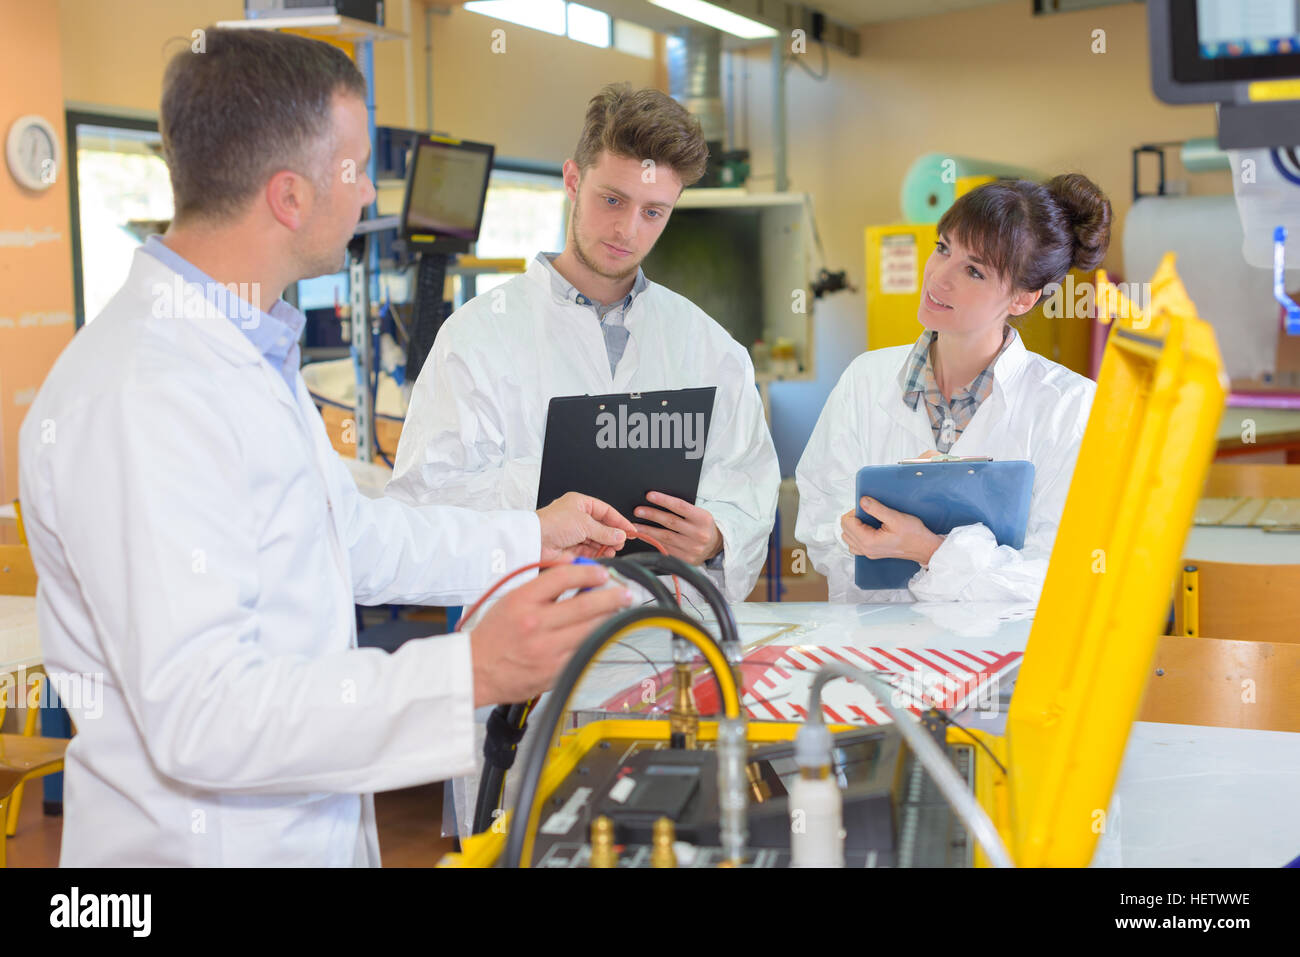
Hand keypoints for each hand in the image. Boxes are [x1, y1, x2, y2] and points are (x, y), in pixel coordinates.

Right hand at [469, 563, 634, 705]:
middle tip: (625, 592)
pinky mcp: (554, 671)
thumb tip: (571, 563)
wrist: (474, 669)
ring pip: (590, 629)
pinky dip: (597, 641)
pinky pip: (583, 652)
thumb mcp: (510, 598)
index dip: (588, 572)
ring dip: (610, 618)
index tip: (602, 572)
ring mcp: (546, 649)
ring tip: (620, 611)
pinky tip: (604, 633)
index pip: (563, 577)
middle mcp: (535, 623)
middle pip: (584, 604)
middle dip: (611, 596)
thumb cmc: (492, 634)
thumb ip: (540, 582)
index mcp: (522, 600)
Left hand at [536, 491, 634, 560]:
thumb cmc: (552, 524)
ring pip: (596, 540)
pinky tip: (605, 555)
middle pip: (602, 527)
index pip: (605, 511)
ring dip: (606, 545)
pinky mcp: (571, 548)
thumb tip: (620, 535)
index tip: (630, 530)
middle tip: (622, 542)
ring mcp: (574, 533)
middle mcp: (577, 518)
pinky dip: (598, 553)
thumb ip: (605, 531)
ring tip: (613, 549)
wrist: (534, 541)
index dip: (619, 521)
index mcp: (580, 504)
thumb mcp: (584, 523)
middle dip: (612, 535)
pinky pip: (589, 551)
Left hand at [632, 491, 722, 565]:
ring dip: (648, 530)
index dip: (664, 500)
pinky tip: (646, 537)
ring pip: (666, 537)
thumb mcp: (699, 514)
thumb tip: (658, 502)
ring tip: (636, 525)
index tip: (649, 495)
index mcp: (703, 518)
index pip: (680, 506)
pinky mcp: (687, 559)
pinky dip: (654, 542)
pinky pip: (666, 549)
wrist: (715, 545)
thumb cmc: (702, 526)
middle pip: (670, 522)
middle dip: (652, 515)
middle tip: (638, 510)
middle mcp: (699, 534)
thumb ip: (683, 510)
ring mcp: (693, 548)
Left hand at [840, 496, 943, 564]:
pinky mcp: (872, 552)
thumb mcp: (895, 518)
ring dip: (854, 526)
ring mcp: (868, 553)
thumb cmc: (913, 535)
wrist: (924, 547)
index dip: (854, 511)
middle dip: (853, 518)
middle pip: (845, 530)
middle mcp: (866, 549)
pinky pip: (856, 544)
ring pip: (848, 538)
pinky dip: (857, 535)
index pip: (846, 523)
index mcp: (868, 541)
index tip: (867, 508)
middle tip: (869, 512)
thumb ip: (876, 509)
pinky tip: (868, 529)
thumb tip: (862, 501)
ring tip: (868, 520)